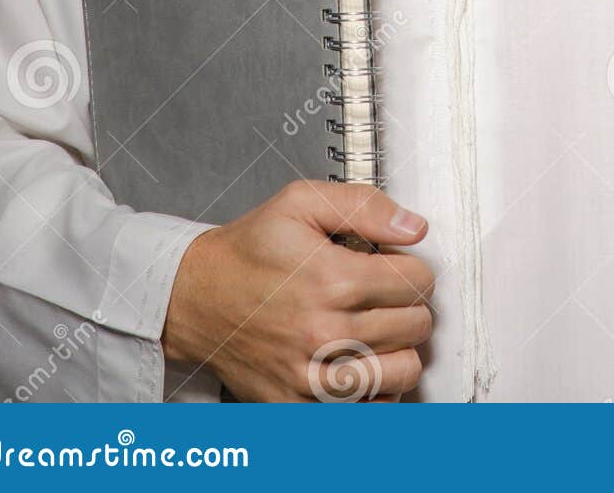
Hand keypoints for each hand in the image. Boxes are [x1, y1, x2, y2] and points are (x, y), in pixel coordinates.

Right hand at [161, 181, 434, 401]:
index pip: (417, 282)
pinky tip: (365, 363)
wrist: (197, 297)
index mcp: (330, 279)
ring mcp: (310, 376)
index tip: (398, 267)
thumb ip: (364, 205)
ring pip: (401, 372)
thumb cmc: (249, 250)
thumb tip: (413, 227)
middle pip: (414, 326)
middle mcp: (323, 332)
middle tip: (389, 296)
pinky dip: (378, 390)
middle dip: (411, 305)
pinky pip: (368, 412)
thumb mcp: (301, 202)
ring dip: (402, 348)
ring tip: (382, 330)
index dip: (414, 268)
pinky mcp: (298, 406)